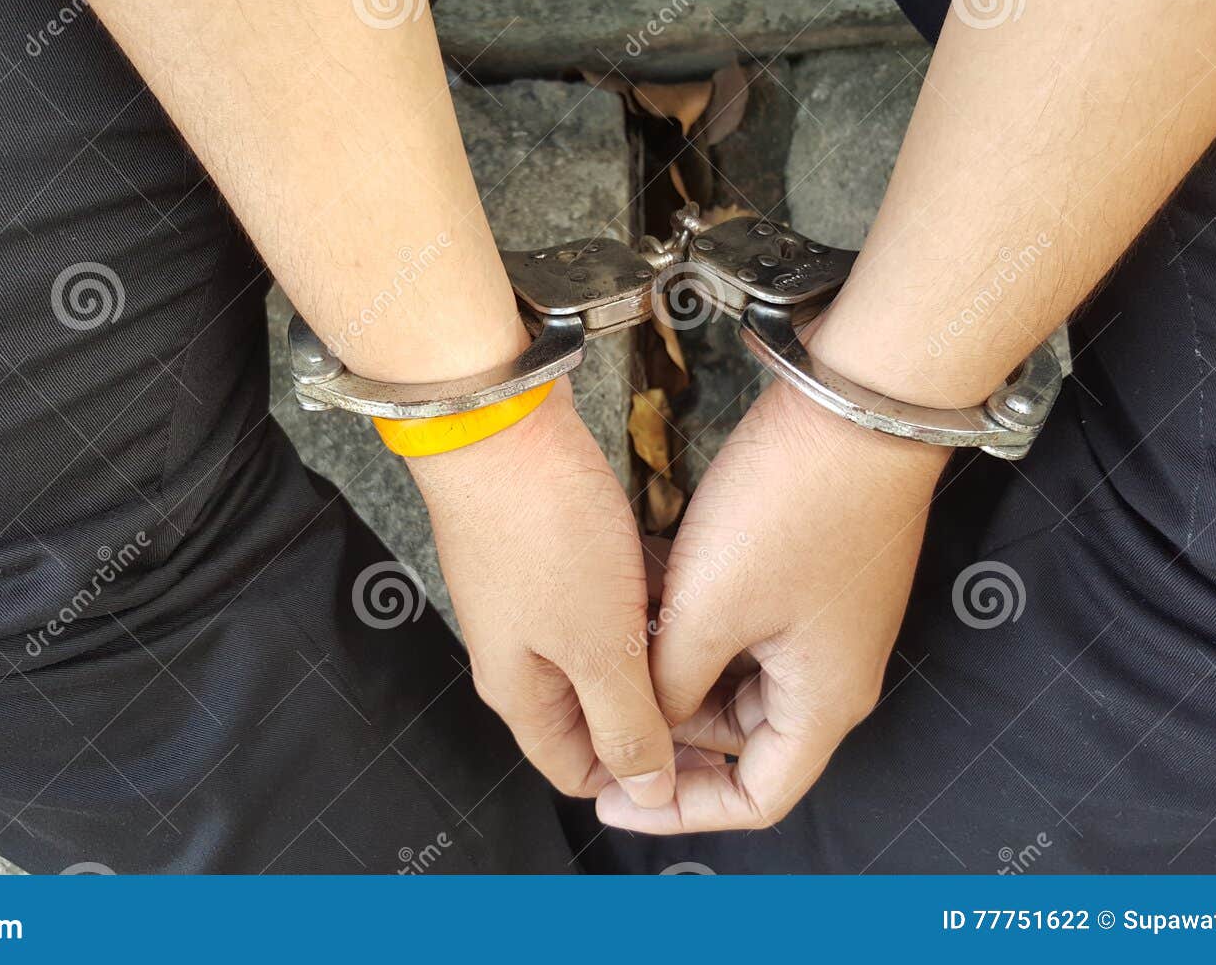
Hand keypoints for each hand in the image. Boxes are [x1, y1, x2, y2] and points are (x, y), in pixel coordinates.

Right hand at [408, 380, 677, 807]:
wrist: (499, 424)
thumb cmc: (541, 531)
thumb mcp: (599, 647)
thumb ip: (627, 725)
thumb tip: (648, 792)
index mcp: (521, 694)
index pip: (580, 769)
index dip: (640, 772)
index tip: (702, 748)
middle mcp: (521, 654)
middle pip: (598, 708)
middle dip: (658, 700)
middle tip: (716, 676)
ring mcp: (534, 600)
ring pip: (609, 647)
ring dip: (656, 639)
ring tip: (708, 616)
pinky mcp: (550, 552)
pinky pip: (608, 594)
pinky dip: (643, 590)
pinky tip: (677, 566)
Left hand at [595, 381, 949, 831]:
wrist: (856, 403)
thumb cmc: (791, 509)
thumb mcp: (707, 610)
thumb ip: (669, 687)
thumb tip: (647, 729)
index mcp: (822, 701)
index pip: (757, 797)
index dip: (684, 808)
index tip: (616, 796)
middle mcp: (832, 672)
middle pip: (741, 735)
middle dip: (671, 724)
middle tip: (602, 704)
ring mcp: (824, 621)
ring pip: (734, 673)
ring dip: (675, 664)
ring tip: (611, 639)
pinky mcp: (808, 574)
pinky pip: (741, 622)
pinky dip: (692, 618)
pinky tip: (640, 588)